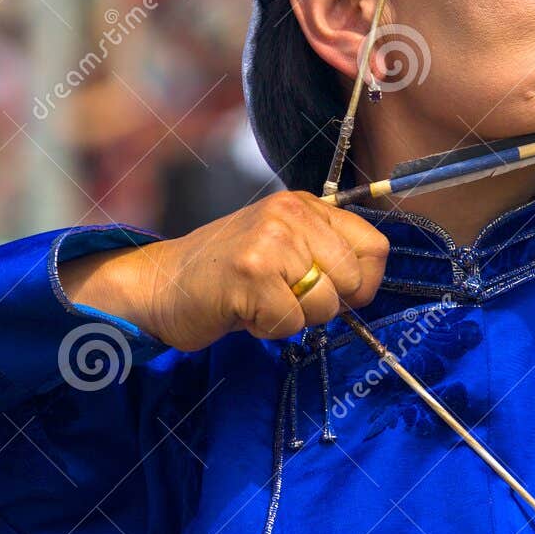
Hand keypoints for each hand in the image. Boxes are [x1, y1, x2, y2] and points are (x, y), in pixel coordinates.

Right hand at [58, 193, 389, 352]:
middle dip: (325, 304)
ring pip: (324, 304)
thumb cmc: (224, 273)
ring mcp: (269, 242)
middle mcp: (290, 214)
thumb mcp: (281, 244)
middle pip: (352, 279)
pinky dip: (269, 329)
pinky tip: (243, 310)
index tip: (336, 293)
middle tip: (285, 299)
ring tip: (260, 301)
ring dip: (295, 318)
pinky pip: (291, 322)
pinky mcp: (250, 275)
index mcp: (304, 205)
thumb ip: (323, 253)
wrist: (160, 283)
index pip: (374, 246)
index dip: (363, 282)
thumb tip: (367, 286)